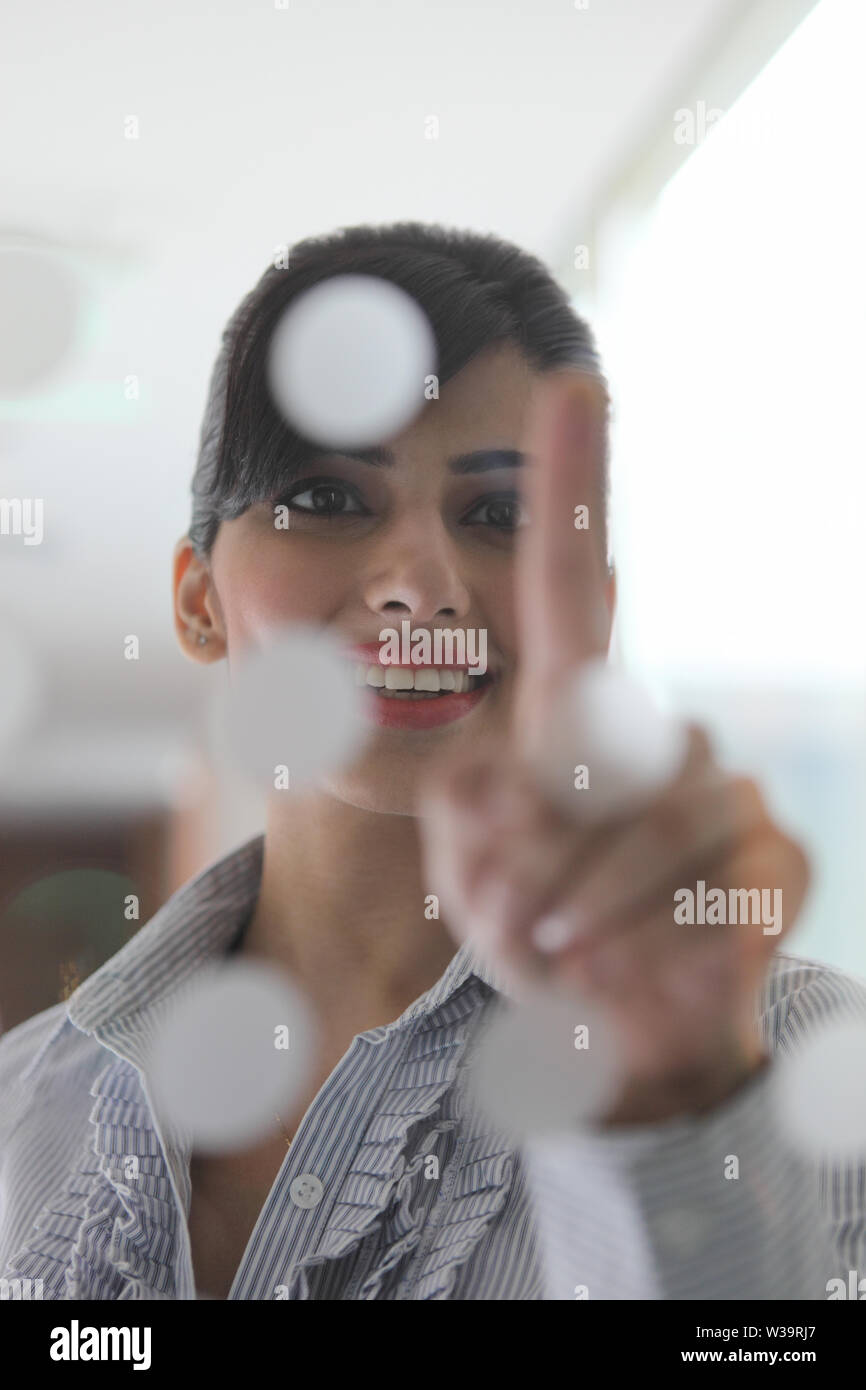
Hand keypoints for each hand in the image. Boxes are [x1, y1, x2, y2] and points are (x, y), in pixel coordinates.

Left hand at [418, 373, 809, 1125]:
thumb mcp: (470, 868)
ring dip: (584, 899)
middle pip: (599, 741)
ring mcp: (724, 790)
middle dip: (536, 845)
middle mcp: (655, 732)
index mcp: (574, 717)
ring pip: (656, 818)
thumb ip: (475, 809)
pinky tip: (627, 969)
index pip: (571, 584)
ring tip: (550, 954)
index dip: (571, 485)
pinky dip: (652, 936)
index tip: (568, 381)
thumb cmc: (535, 930)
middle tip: (508, 920)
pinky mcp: (775, 859)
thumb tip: (523, 781)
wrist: (610, 1036)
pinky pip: (717, 883)